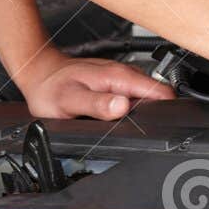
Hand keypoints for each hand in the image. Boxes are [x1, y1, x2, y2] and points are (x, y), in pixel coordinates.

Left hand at [18, 50, 176, 121]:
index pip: (161, 93)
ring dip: (146, 115)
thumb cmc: (50, 88)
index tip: (165, 128)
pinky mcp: (116, 85)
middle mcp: (124, 76)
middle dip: (159, 117)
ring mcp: (121, 80)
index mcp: (119, 78)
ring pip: (147, 100)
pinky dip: (135, 111)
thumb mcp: (70, 100)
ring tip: (132, 130)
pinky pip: (135, 99)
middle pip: (159, 98)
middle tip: (145, 135)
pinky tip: (122, 121)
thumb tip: (122, 106)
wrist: (39, 73)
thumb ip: (97, 104)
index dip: (169, 112)